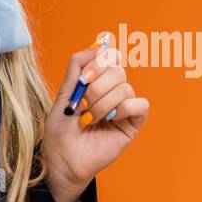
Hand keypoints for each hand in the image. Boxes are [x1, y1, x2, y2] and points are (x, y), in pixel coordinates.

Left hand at [41, 35, 149, 195]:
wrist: (62, 157)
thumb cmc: (61, 129)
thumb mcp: (64, 91)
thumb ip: (78, 65)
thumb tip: (98, 44)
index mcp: (98, 81)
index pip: (110, 57)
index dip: (99, 63)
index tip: (83, 79)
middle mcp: (113, 91)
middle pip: (118, 70)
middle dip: (97, 87)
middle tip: (83, 104)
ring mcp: (124, 107)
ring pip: (125, 87)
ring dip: (103, 103)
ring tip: (89, 119)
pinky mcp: (133, 124)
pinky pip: (140, 105)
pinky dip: (124, 109)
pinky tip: (109, 120)